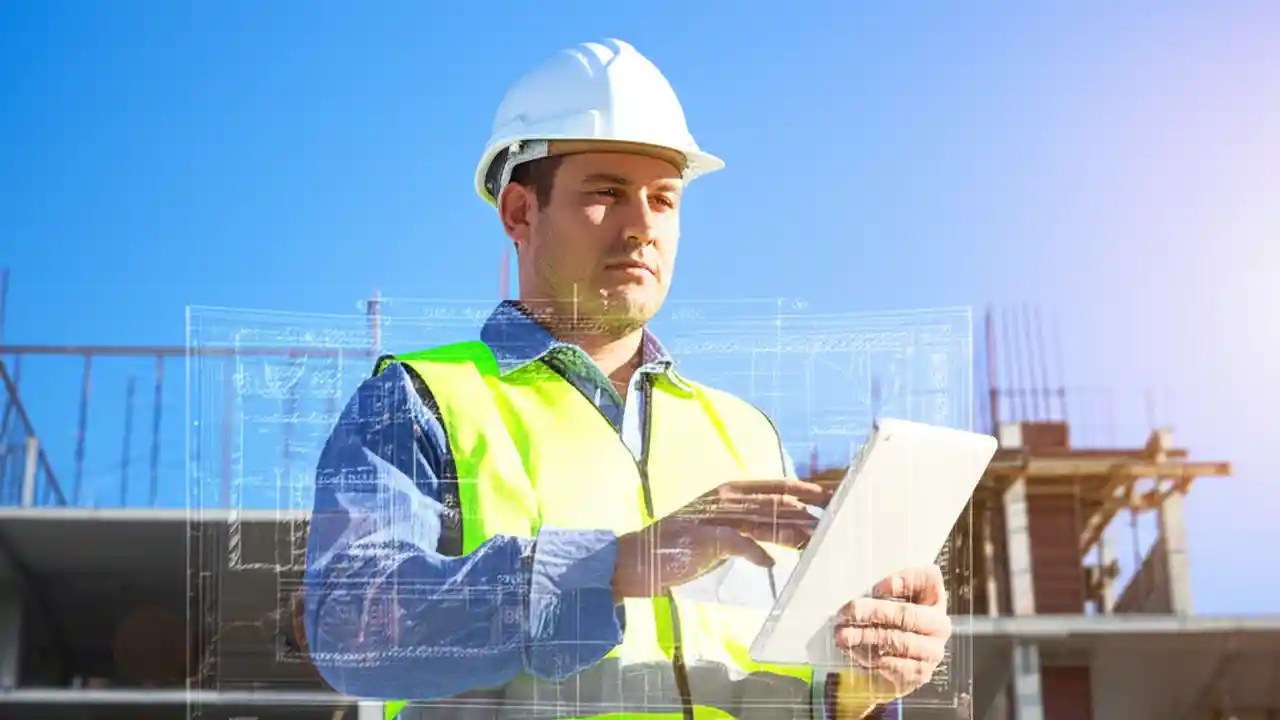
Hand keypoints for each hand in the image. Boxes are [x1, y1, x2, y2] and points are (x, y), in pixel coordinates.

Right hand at [611, 479, 827, 601]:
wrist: (640, 557)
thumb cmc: (685, 544)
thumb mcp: (722, 528)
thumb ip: (752, 525)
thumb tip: (792, 530)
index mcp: (730, 490)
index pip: (777, 485)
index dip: (806, 489)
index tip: (832, 496)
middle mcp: (725, 498)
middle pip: (776, 502)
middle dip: (807, 512)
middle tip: (834, 522)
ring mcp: (713, 516)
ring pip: (761, 519)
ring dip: (790, 532)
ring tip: (812, 542)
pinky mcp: (703, 538)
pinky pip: (736, 542)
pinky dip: (755, 552)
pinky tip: (769, 563)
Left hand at [832, 565, 950, 703]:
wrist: (888, 663)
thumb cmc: (884, 624)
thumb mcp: (882, 600)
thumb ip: (880, 591)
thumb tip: (874, 593)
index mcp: (934, 598)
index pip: (929, 578)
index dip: (904, 581)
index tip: (876, 588)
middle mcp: (939, 625)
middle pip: (909, 614)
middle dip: (874, 613)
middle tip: (846, 613)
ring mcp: (933, 651)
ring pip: (900, 641)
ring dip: (867, 637)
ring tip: (843, 635)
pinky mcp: (920, 673)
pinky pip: (896, 665)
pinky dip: (872, 657)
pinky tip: (855, 651)